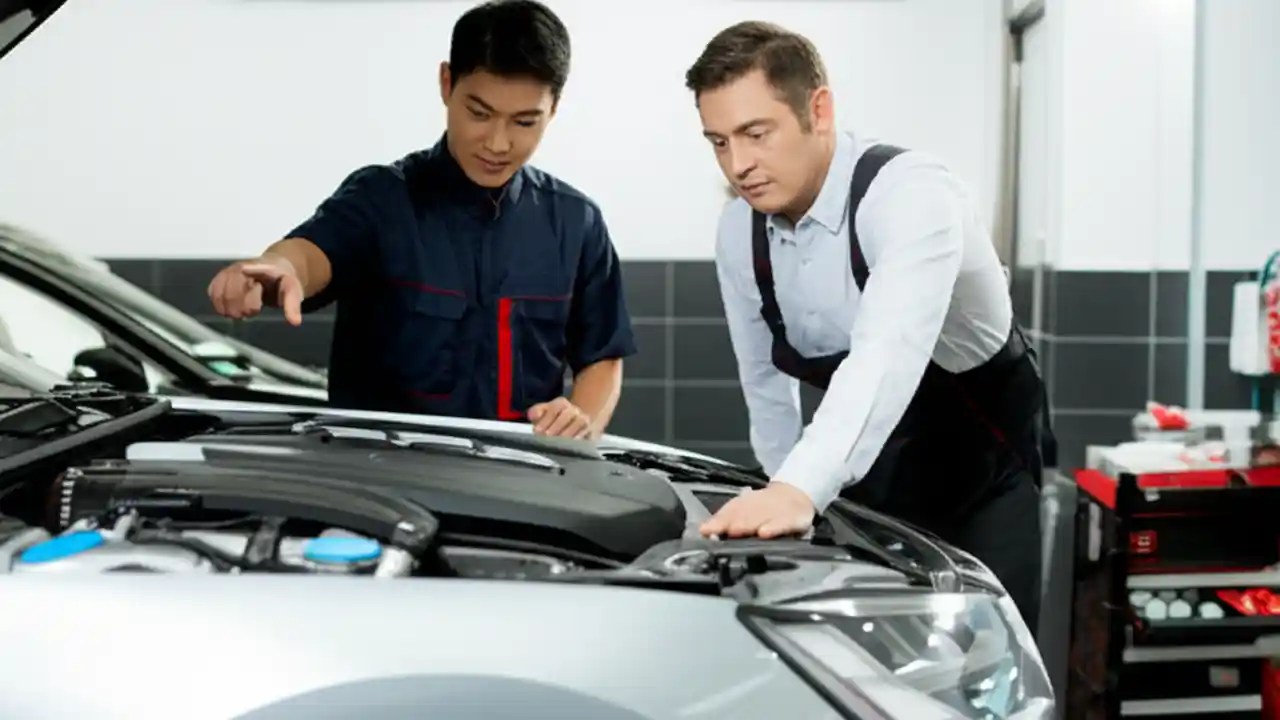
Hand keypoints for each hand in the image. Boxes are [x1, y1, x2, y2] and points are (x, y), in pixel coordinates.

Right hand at [207, 256, 304, 325]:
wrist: (274, 269)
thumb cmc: (282, 281)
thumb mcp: (293, 291)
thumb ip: (293, 305)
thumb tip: (295, 322)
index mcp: (260, 268)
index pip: (249, 284)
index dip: (250, 298)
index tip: (255, 309)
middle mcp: (240, 267)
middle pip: (232, 295)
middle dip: (242, 309)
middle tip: (252, 312)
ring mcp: (228, 272)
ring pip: (220, 295)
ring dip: (230, 309)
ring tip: (242, 312)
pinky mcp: (220, 278)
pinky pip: (213, 293)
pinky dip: (220, 305)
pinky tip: (231, 309)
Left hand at [527, 397, 592, 438]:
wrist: (573, 425)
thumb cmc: (553, 421)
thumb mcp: (543, 415)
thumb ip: (536, 413)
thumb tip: (532, 415)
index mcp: (561, 403)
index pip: (554, 408)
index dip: (546, 419)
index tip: (537, 430)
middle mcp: (574, 410)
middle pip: (567, 415)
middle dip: (556, 427)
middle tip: (546, 437)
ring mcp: (584, 420)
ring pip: (580, 422)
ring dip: (568, 433)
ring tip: (557, 443)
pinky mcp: (591, 431)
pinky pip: (587, 433)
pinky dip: (579, 439)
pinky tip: (570, 446)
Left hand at [699, 481, 815, 538]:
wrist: (796, 495)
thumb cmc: (765, 509)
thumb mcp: (745, 512)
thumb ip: (725, 522)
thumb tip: (703, 530)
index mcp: (744, 505)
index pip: (728, 513)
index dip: (717, 521)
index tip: (705, 530)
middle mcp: (758, 506)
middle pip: (742, 514)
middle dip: (729, 522)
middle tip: (717, 531)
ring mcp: (776, 512)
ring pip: (760, 516)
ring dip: (747, 523)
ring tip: (736, 530)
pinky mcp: (793, 519)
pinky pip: (783, 524)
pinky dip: (774, 528)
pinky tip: (765, 533)